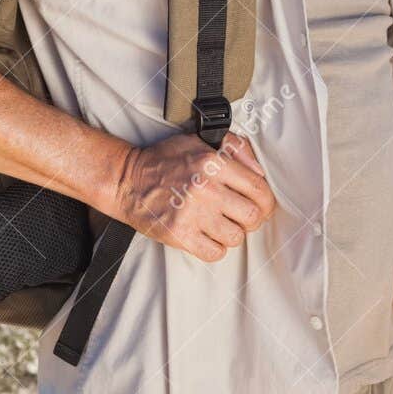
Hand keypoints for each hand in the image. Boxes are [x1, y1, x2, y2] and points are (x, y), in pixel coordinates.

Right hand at [113, 129, 275, 261]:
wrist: (126, 180)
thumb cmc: (164, 161)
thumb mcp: (200, 140)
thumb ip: (236, 148)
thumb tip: (260, 172)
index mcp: (213, 163)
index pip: (259, 189)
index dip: (266, 201)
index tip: (261, 205)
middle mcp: (206, 188)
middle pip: (253, 216)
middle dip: (251, 219)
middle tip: (241, 216)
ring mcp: (192, 213)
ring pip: (236, 237)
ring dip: (232, 234)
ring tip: (220, 225)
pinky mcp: (180, 234)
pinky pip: (215, 252)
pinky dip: (215, 248)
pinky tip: (207, 237)